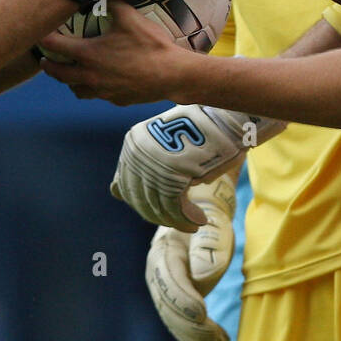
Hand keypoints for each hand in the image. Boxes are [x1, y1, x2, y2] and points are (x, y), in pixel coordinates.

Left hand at [42, 0, 190, 104]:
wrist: (172, 73)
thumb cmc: (150, 44)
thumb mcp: (130, 17)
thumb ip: (112, 4)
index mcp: (88, 54)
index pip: (56, 47)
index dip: (44, 40)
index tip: (38, 35)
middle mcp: (90, 75)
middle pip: (58, 74)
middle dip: (49, 66)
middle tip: (45, 60)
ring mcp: (102, 91)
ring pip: (76, 90)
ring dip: (69, 82)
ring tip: (70, 74)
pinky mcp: (116, 99)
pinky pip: (98, 95)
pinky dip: (93, 88)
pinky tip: (100, 81)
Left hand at [113, 102, 249, 230]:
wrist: (225, 115)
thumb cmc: (200, 129)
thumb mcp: (162, 142)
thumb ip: (142, 164)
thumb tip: (115, 192)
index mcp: (132, 144)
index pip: (126, 186)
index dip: (143, 204)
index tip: (161, 212)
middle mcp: (137, 154)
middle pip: (141, 199)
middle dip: (160, 216)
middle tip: (180, 222)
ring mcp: (153, 165)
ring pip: (158, 207)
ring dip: (176, 221)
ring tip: (193, 224)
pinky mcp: (171, 175)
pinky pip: (175, 208)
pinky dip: (187, 219)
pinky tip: (199, 221)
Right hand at [145, 170, 237, 340]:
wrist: (203, 218)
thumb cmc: (210, 220)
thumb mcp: (212, 226)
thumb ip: (208, 246)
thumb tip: (201, 277)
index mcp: (163, 252)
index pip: (169, 282)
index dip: (184, 300)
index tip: (203, 315)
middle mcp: (157, 274)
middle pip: (169, 307)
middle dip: (193, 329)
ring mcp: (164, 290)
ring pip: (174, 320)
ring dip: (197, 338)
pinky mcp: (175, 301)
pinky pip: (182, 323)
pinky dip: (199, 337)